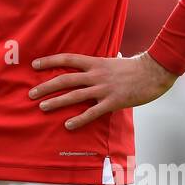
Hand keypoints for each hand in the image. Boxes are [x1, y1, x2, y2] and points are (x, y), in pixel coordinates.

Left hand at [29, 50, 177, 130]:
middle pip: (65, 80)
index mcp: (95, 62)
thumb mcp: (114, 61)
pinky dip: (79, 119)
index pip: (67, 59)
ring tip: (42, 107)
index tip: (34, 65)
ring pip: (74, 96)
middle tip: (31, 93)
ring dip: (56, 102)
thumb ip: (101, 64)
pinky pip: (92, 112)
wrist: (154, 72)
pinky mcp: (112, 102)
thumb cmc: (135, 67)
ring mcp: (103, 89)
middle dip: (46, 87)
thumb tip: (95, 62)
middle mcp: (95, 75)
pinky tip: (68, 125)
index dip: (50, 61)